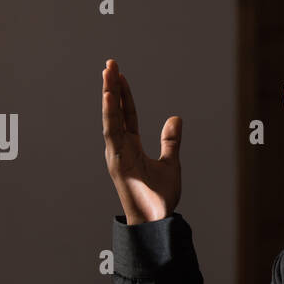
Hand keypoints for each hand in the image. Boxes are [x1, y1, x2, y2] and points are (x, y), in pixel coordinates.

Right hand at [102, 59, 181, 224]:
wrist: (156, 220)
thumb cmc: (160, 197)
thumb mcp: (170, 163)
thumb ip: (171, 141)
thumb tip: (175, 118)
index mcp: (130, 146)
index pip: (126, 114)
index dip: (124, 95)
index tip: (120, 74)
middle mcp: (120, 147)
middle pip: (115, 111)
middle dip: (112, 87)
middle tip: (110, 63)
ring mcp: (116, 153)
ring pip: (110, 117)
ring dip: (109, 94)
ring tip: (108, 72)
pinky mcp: (116, 160)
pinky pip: (112, 132)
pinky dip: (110, 113)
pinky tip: (109, 95)